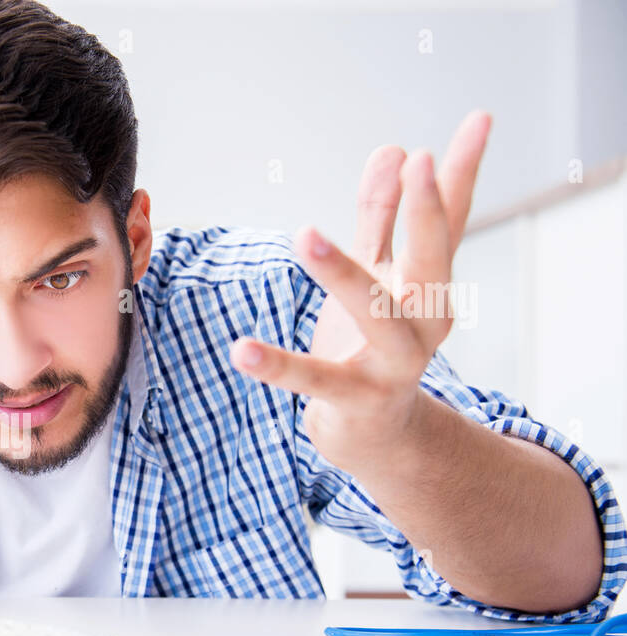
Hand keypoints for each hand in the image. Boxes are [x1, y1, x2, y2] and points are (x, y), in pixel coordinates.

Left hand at [229, 110, 491, 471]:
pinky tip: (241, 349)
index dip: (462, 171)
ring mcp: (395, 362)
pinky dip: (278, 366)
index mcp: (430, 286)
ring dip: (342, 272)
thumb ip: (383, 216)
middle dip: (425, 211)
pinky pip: (314, 380)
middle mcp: (424, 321)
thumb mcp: (377, 274)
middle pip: (430, 260)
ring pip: (375, 312)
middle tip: (416, 161)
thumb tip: (394, 150)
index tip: (478, 120)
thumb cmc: (374, 343)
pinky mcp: (356, 398)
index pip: (451, 220)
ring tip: (306, 232)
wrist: (377, 433)